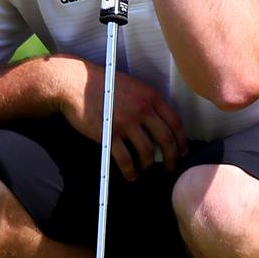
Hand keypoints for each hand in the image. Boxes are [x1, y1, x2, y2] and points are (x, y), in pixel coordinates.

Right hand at [57, 56, 185, 180]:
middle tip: (171, 166)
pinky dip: (130, 170)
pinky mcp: (109, 133)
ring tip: (145, 169)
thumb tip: (157, 125)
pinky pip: (125, 158)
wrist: (76, 83)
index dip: (182, 140)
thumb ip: (147, 102)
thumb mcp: (132, 86)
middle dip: (171, 157)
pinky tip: (130, 175)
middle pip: (166, 139)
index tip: (182, 151)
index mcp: (150, 96)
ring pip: (147, 151)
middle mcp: (142, 109)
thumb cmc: (102, 84)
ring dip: (148, 164)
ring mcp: (126, 122)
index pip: (175, 122)